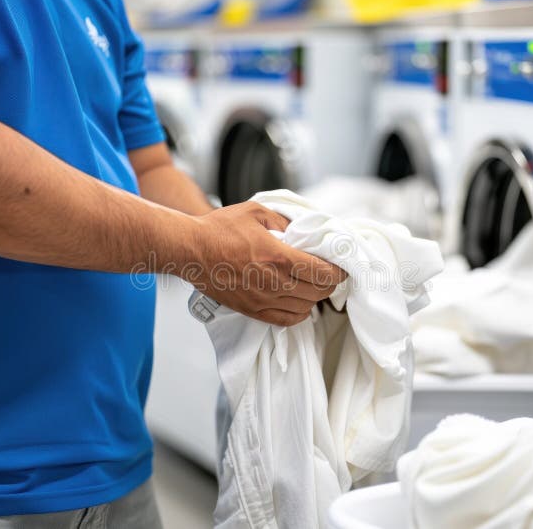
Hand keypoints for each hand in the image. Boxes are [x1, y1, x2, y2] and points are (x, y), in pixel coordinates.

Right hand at [182, 201, 346, 325]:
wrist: (191, 250)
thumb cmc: (221, 228)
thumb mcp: (258, 212)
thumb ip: (287, 222)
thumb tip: (307, 233)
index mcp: (278, 257)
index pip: (324, 272)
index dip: (339, 270)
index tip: (341, 264)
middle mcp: (273, 283)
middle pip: (319, 292)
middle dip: (330, 282)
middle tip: (329, 272)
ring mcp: (263, 300)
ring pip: (306, 308)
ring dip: (315, 297)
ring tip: (313, 284)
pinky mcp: (252, 311)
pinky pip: (287, 321)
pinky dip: (300, 313)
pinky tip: (299, 301)